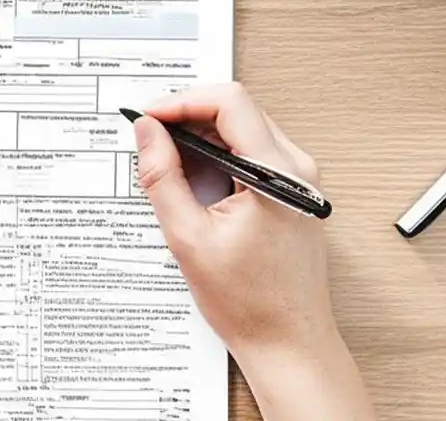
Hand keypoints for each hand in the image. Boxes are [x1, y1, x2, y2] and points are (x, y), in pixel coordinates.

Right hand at [130, 83, 374, 420]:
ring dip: (202, 138)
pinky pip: (252, 153)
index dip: (182, 101)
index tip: (150, 117)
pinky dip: (218, 156)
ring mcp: (299, 180)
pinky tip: (194, 181)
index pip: (229, 102)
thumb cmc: (250, 304)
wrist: (289, 343)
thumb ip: (163, 177)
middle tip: (150, 138)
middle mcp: (296, 170)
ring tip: (169, 164)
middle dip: (188, 117)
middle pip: (237, 110)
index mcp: (275, 174)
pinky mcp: (292, 193)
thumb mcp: (188, 237)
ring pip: (243, 130)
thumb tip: (147, 133)